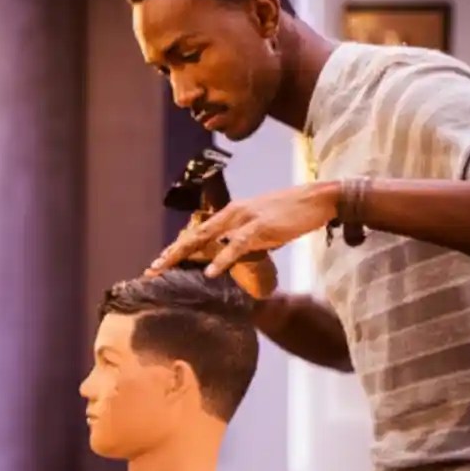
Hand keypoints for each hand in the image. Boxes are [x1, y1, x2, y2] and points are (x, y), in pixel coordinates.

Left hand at [147, 181, 339, 278]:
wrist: (318, 199)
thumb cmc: (291, 215)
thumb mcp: (261, 229)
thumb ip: (243, 241)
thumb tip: (231, 256)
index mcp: (232, 214)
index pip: (198, 233)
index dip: (178, 248)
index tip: (159, 263)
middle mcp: (233, 213)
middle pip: (195, 234)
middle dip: (171, 252)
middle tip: (151, 268)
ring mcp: (245, 219)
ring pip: (207, 237)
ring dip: (184, 253)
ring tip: (165, 267)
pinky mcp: (261, 227)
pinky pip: (237, 245)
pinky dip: (222, 259)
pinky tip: (210, 271)